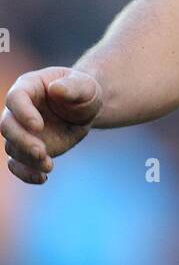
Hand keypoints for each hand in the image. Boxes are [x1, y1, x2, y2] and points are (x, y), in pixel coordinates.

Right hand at [2, 67, 102, 183]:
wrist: (84, 109)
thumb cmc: (83, 92)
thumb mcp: (85, 86)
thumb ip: (72, 87)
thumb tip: (55, 89)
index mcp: (28, 87)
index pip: (15, 98)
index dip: (23, 113)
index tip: (38, 126)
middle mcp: (18, 110)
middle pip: (7, 126)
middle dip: (22, 140)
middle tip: (41, 151)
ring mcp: (21, 130)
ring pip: (12, 147)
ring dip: (27, 159)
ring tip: (49, 166)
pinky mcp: (27, 149)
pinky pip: (17, 164)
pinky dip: (26, 173)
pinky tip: (41, 178)